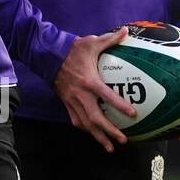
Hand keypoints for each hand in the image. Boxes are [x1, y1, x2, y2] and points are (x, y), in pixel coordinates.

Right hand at [53, 26, 135, 151]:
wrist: (47, 56)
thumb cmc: (71, 50)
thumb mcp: (90, 43)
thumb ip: (109, 40)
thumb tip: (126, 32)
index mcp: (89, 81)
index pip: (106, 96)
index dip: (119, 105)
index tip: (132, 114)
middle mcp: (80, 95)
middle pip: (95, 118)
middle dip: (109, 131)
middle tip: (123, 140)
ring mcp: (72, 101)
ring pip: (85, 123)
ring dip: (97, 136)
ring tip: (110, 148)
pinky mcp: (66, 102)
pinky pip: (75, 119)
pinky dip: (85, 129)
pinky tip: (92, 134)